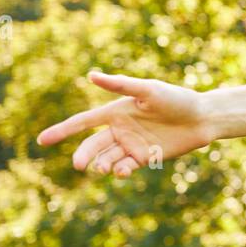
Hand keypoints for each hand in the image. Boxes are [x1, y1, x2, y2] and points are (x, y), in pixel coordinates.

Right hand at [36, 71, 215, 177]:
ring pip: (107, 158)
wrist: (203, 117)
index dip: (62, 131)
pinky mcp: (146, 157)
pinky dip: (120, 170)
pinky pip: (126, 167)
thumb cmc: (177, 99)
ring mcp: (132, 144)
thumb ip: (121, 85)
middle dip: (84, 155)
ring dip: (101, 164)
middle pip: (93, 145)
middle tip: (80, 165)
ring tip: (103, 168)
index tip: (42, 141)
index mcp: (116, 111)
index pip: (83, 123)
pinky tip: (121, 170)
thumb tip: (91, 75)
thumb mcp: (149, 90)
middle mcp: (121, 129)